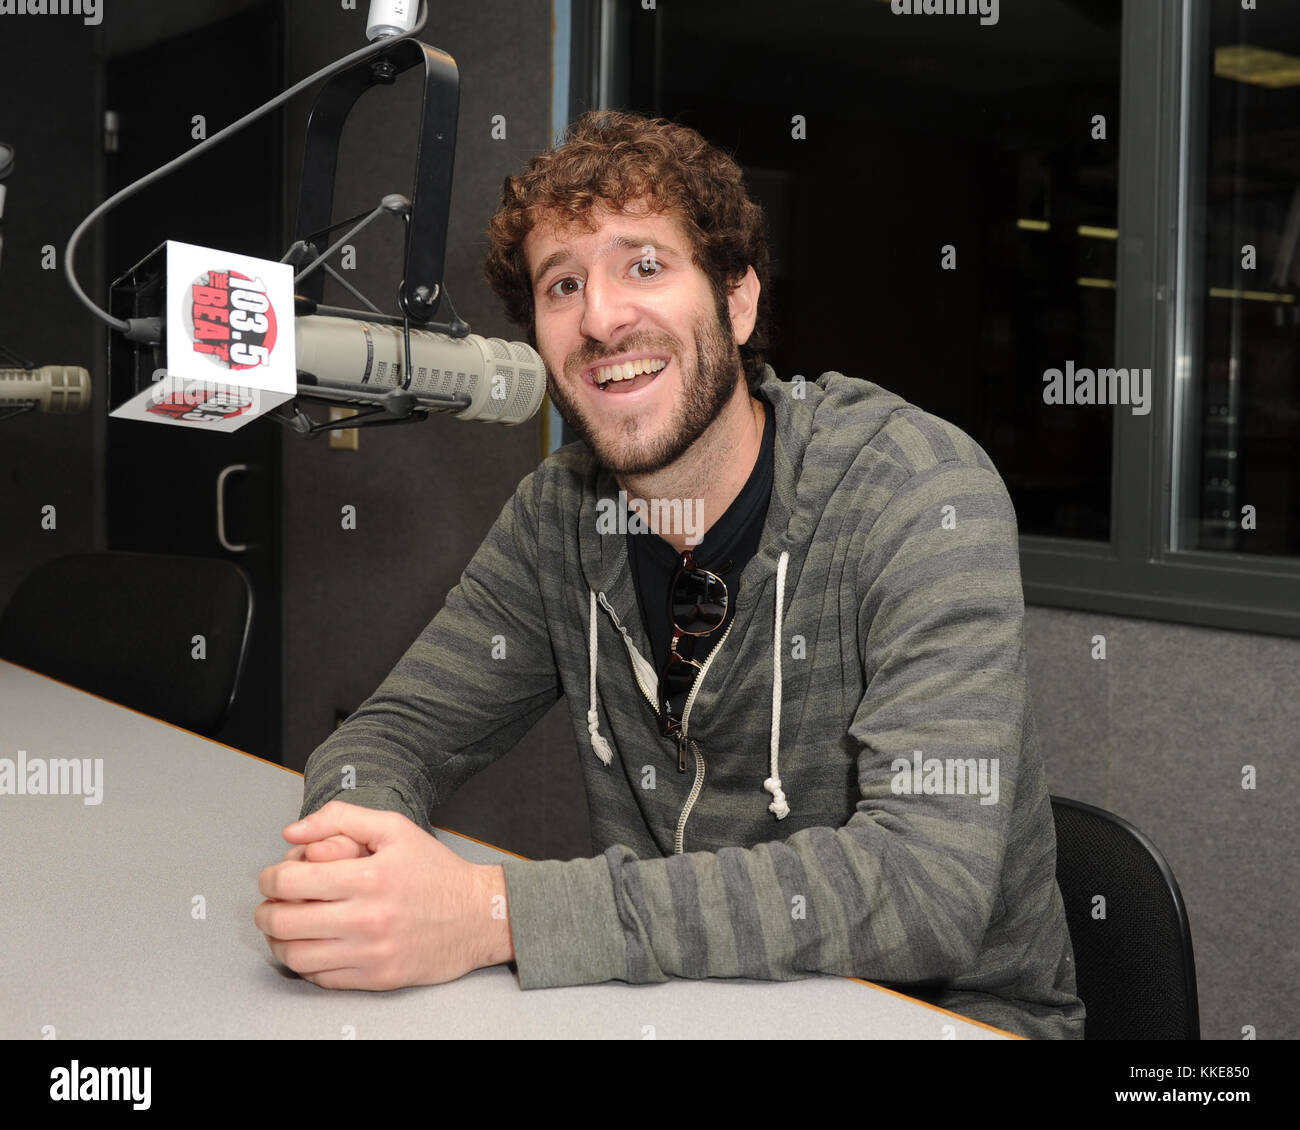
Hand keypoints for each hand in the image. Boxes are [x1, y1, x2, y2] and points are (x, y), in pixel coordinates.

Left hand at [255, 800, 514, 989]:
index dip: (269, 878)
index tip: (272, 877)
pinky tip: (311, 946)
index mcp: (369, 876)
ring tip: (284, 928)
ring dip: (277, 942)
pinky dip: (305, 963)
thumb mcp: (394, 828)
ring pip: (295, 956)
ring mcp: (371, 952)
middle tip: (270, 905)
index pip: (291, 882)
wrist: (478, 916)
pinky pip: (320, 978)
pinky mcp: (376, 978)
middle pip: (284, 922)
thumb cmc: (435, 871)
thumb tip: (292, 832)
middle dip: (265, 911)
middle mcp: (367, 918)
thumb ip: (341, 818)